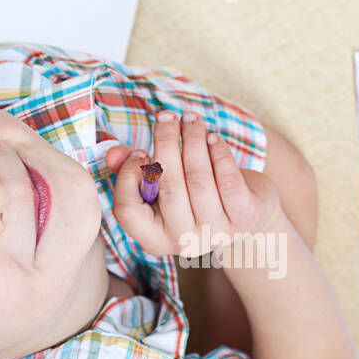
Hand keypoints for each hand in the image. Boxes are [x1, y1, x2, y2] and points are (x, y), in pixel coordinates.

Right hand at [106, 111, 281, 257]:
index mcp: (154, 238)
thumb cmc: (193, 197)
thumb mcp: (162, 190)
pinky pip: (229, 181)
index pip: (127, 211)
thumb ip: (132, 172)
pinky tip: (213, 138)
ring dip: (193, 141)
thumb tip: (112, 153)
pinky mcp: (244, 219)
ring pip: (199, 181)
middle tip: (165, 116)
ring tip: (190, 119)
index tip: (140, 151)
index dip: (129, 177)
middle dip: (166, 143)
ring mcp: (216, 234)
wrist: (246, 216)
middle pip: (169, 188)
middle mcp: (183, 242)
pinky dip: (219, 153)